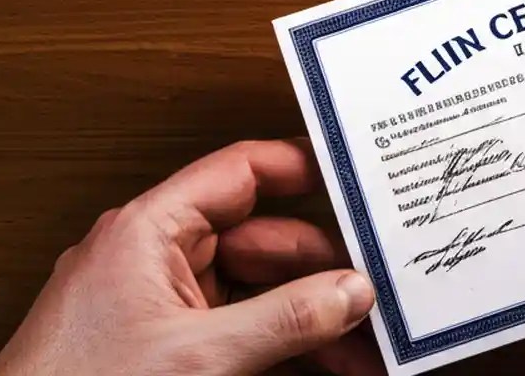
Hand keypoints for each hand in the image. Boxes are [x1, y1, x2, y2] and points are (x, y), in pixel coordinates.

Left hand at [0, 140, 383, 375]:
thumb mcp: (199, 354)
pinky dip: (282, 345)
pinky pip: (238, 330)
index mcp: (149, 230)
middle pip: (261, 240)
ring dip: (310, 317)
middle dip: (322, 270)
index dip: (300, 168)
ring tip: (362, 346)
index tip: (354, 179)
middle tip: (374, 292)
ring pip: (256, 293)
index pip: (240, 172)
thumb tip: (350, 292)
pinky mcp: (164, 348)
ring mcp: (160, 306)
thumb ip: (284, 319)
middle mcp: (155, 258)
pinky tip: (324, 362)